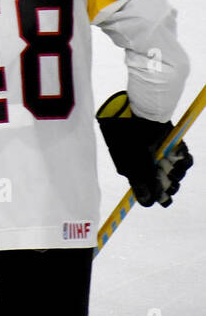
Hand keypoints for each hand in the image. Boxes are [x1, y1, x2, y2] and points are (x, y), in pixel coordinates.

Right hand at [97, 91, 192, 206]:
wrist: (138, 113)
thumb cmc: (131, 139)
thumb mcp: (134, 165)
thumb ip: (144, 184)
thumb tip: (150, 203)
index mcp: (133, 172)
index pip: (146, 193)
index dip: (156, 196)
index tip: (164, 200)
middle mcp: (147, 166)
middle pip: (164, 185)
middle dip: (169, 183)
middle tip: (168, 176)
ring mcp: (160, 156)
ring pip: (176, 174)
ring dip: (177, 170)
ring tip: (171, 160)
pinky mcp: (172, 147)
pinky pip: (185, 160)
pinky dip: (184, 159)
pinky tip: (179, 152)